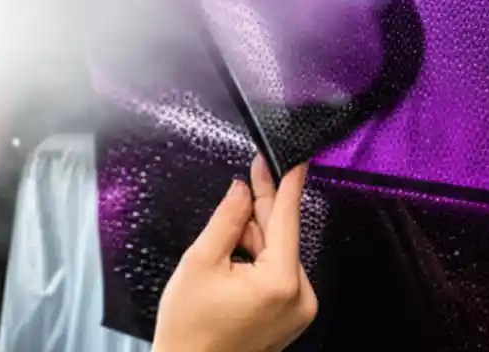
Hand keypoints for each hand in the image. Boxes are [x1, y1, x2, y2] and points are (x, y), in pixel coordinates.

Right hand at [154, 158, 317, 351]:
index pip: (287, 219)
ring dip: (257, 238)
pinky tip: (237, 260)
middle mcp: (299, 297)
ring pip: (280, 253)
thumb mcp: (201, 262)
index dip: (286, 185)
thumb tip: (242, 190)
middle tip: (250, 178)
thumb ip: (227, 220)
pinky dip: (261, 259)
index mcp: (279, 282)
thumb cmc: (189, 329)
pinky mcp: (292, 316)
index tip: (292, 159)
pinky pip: (280, 273)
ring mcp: (298, 310)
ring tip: (225, 245)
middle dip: (262, 210)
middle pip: (282, 236)